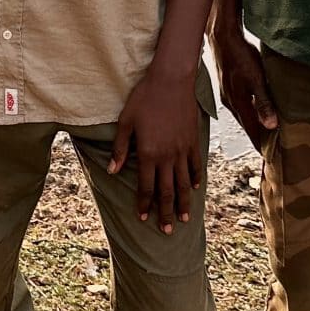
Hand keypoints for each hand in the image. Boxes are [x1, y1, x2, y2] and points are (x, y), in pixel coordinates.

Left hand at [109, 67, 201, 233]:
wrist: (171, 80)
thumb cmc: (144, 98)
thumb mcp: (126, 121)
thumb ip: (120, 148)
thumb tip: (113, 170)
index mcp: (149, 153)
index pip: (147, 187)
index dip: (145, 204)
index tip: (144, 218)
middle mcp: (168, 156)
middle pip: (167, 191)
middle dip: (166, 212)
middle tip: (167, 230)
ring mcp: (183, 149)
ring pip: (184, 183)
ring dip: (184, 202)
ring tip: (184, 219)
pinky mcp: (193, 140)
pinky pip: (196, 165)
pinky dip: (196, 178)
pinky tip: (195, 188)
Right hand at [209, 12, 278, 140]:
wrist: (223, 38)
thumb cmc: (240, 56)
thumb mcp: (256, 79)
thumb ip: (263, 102)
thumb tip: (271, 126)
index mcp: (238, 104)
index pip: (252, 131)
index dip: (261, 144)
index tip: (270, 157)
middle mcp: (231, 102)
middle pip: (247, 125)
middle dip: (258, 137)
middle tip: (271, 149)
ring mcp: (228, 94)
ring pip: (243, 115)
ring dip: (254, 124)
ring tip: (265, 133)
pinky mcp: (228, 87)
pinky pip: (240, 105)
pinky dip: (249, 112)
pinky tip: (254, 110)